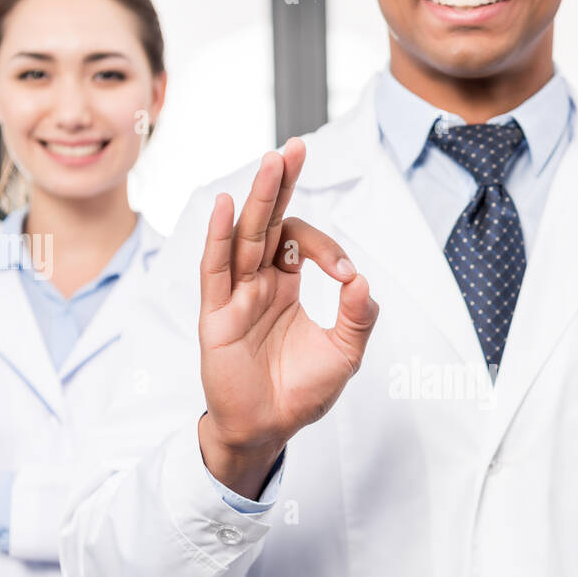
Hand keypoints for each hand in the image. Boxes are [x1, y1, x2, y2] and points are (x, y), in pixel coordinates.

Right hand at [197, 137, 378, 496]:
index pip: (299, 242)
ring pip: (245, 236)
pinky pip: (215, 270)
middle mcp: (257, 282)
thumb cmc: (302, 391)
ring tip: (272, 161)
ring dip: (258, 198)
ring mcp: (234, 295)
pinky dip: (219, 237)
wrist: (269, 429)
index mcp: (286, 284)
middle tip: (295, 147)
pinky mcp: (216, 316)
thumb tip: (362, 279)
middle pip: (267, 221)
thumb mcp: (345, 353)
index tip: (346, 276)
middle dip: (281, 184)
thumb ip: (358, 316)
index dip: (326, 248)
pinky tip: (228, 206)